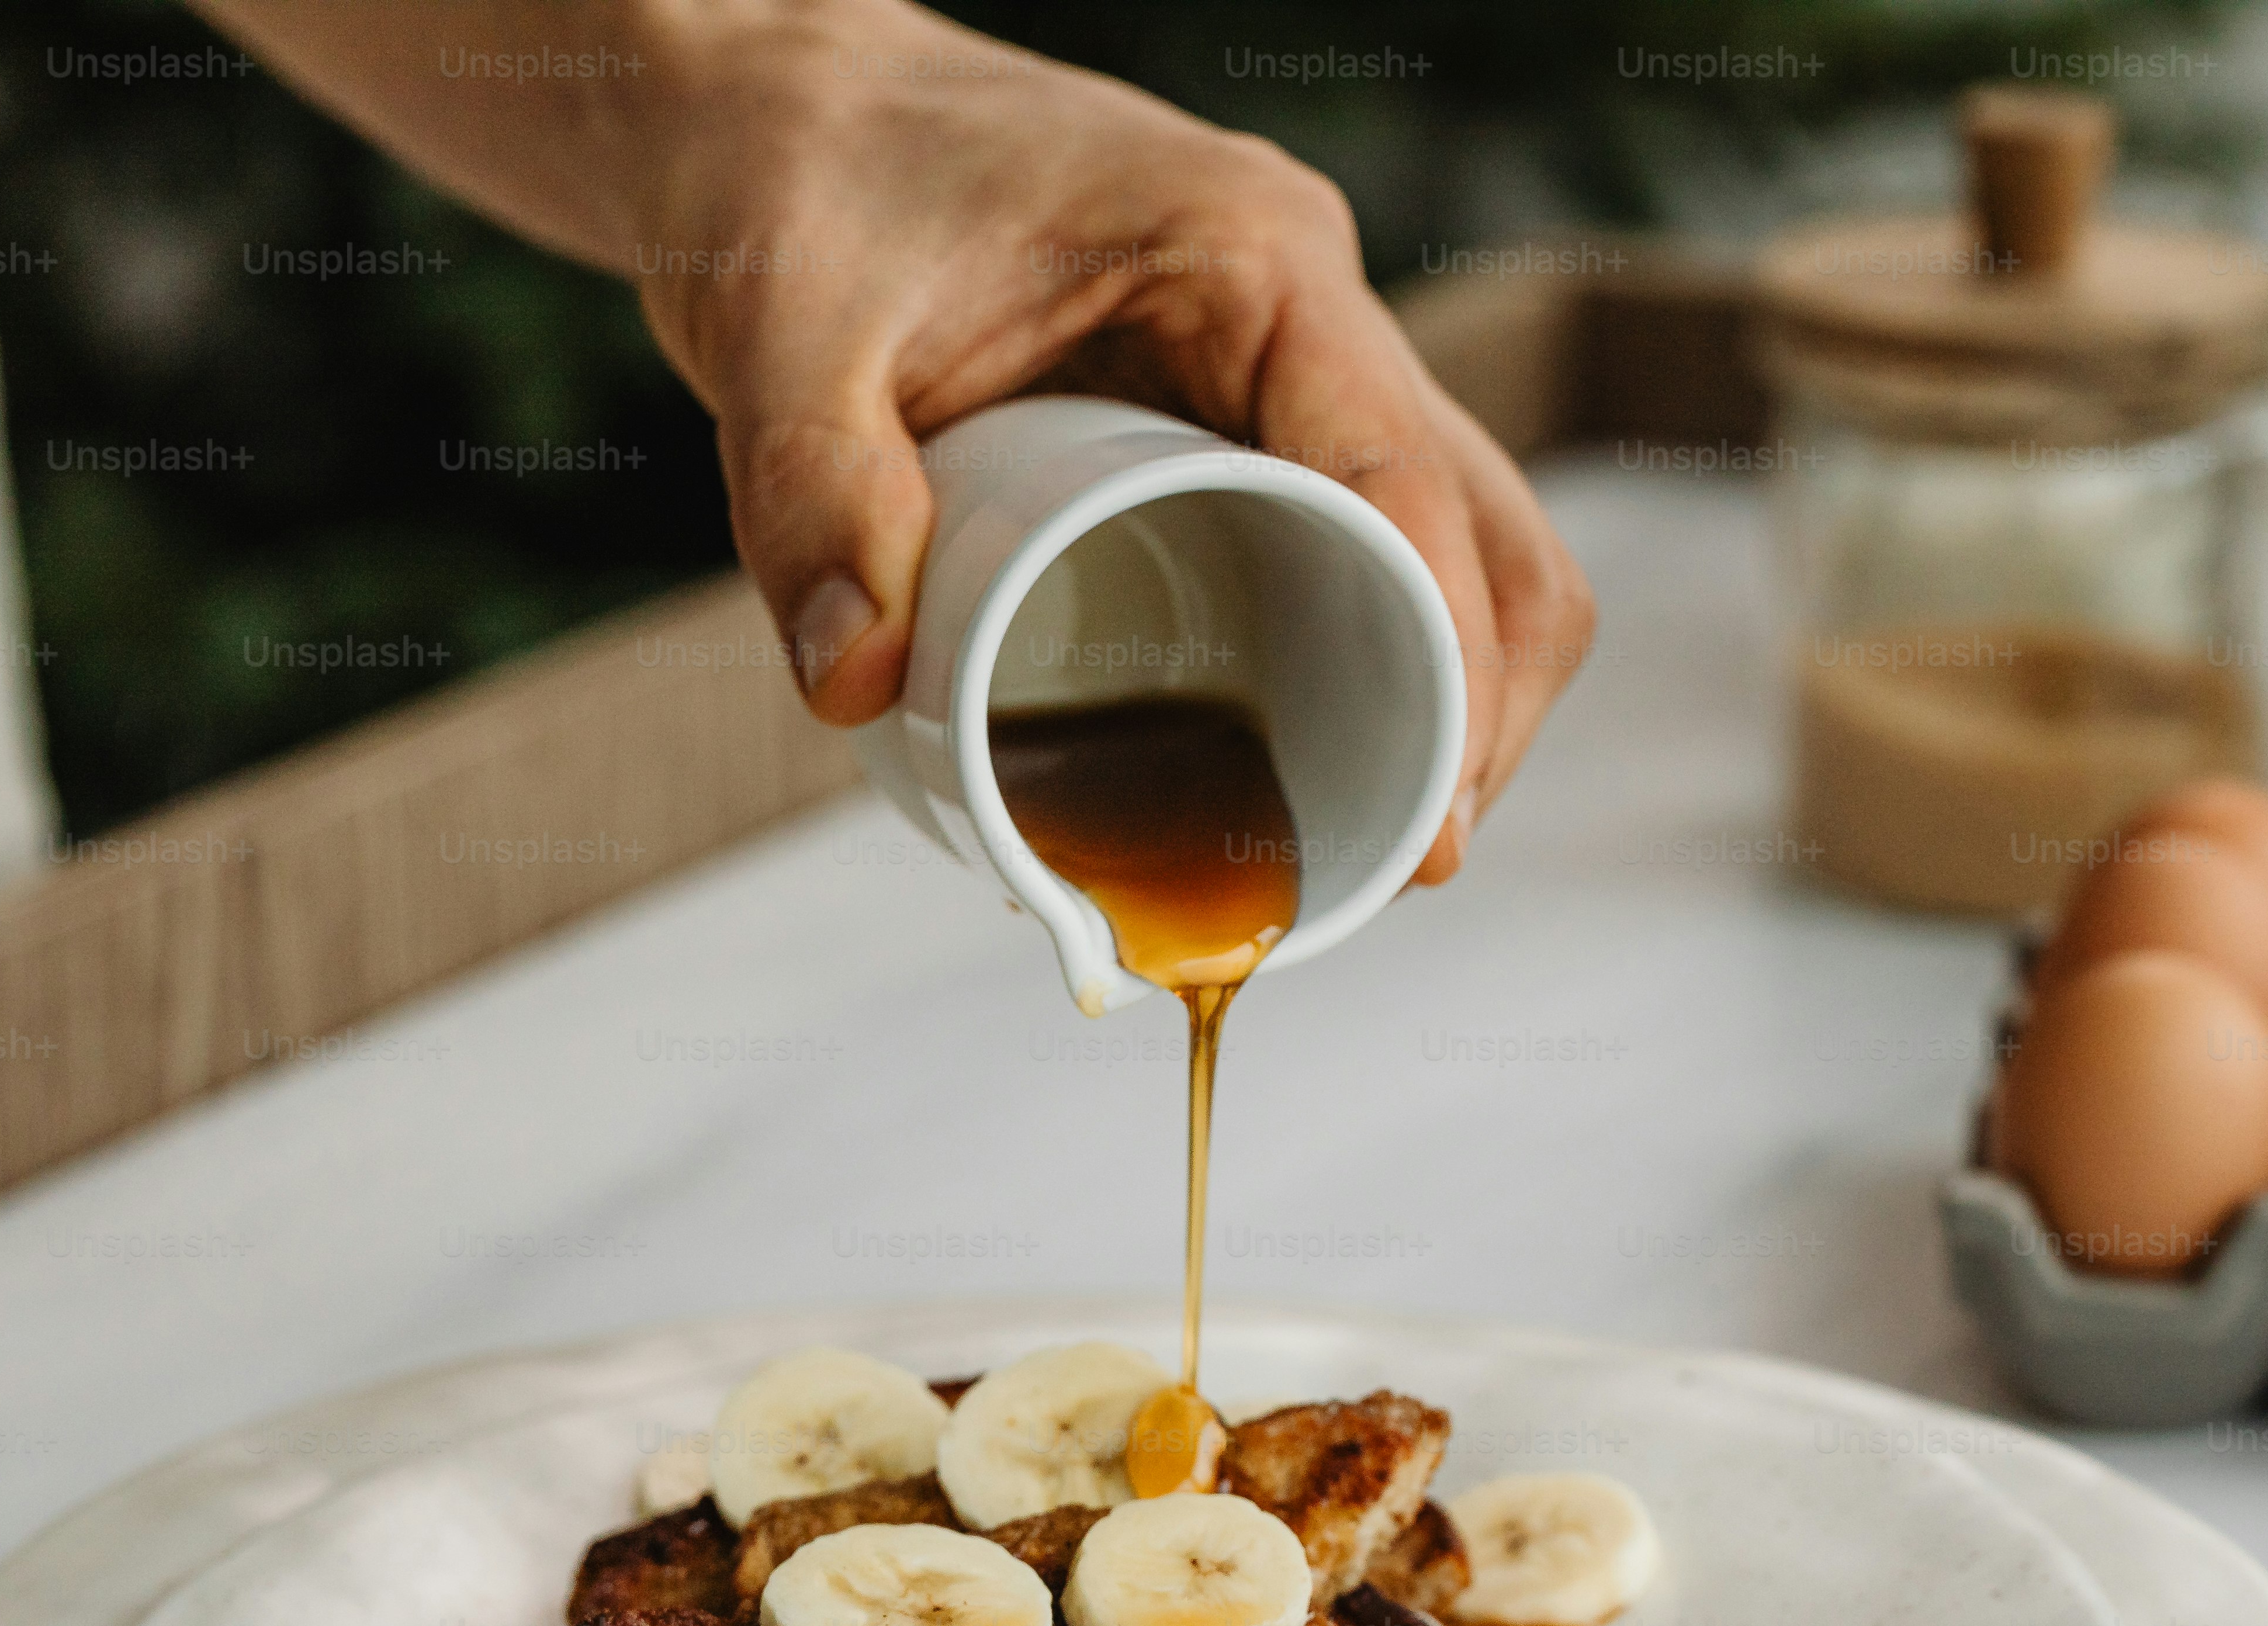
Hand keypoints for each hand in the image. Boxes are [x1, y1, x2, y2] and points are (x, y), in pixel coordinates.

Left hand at [197, 0, 1592, 878]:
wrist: (779, 119)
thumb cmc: (801, 185)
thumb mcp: (782, 332)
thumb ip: (811, 498)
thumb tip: (855, 685)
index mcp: (1249, 259)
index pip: (1405, 474)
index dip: (1441, 655)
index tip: (1427, 817)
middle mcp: (1308, 313)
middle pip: (1488, 528)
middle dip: (1476, 708)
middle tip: (1410, 864)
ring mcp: (1294, 372)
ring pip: (1458, 550)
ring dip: (1445, 700)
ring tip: (1374, 849)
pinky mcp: (1250, 429)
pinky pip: (1365, 558)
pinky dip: (1368, 671)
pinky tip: (1309, 775)